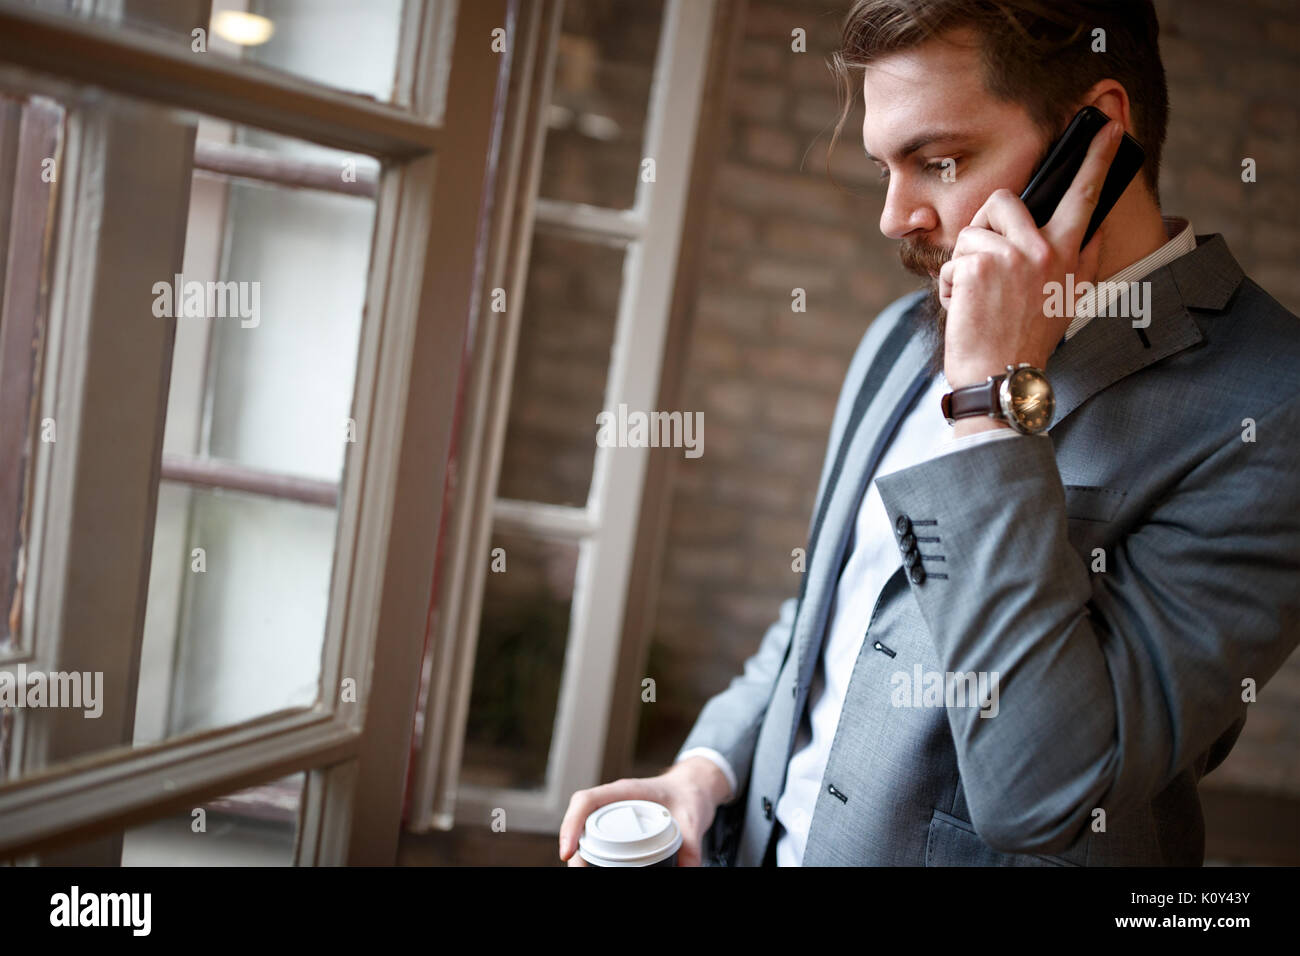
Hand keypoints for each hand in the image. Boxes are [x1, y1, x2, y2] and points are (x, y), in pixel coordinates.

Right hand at [558, 757, 730, 866]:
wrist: (693, 788)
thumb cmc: (688, 794)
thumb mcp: (693, 818)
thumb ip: (691, 846)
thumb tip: (688, 869)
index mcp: (626, 791)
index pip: (587, 801)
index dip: (572, 823)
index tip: (568, 850)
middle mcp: (614, 800)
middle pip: (581, 821)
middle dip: (574, 848)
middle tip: (578, 870)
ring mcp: (614, 812)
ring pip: (586, 830)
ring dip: (581, 853)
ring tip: (584, 870)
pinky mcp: (618, 825)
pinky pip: (597, 837)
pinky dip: (591, 853)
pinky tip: (593, 867)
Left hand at [938, 118, 1123, 387]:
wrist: (1000, 378)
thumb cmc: (1025, 341)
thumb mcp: (1066, 299)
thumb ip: (1080, 260)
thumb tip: (1091, 226)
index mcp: (1069, 254)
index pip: (1085, 196)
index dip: (1097, 157)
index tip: (1111, 124)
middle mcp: (1045, 250)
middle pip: (1003, 201)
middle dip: (984, 227)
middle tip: (987, 269)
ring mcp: (1012, 256)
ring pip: (971, 233)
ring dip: (965, 265)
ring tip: (980, 298)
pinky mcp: (979, 266)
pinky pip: (953, 260)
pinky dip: (950, 286)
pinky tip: (966, 310)